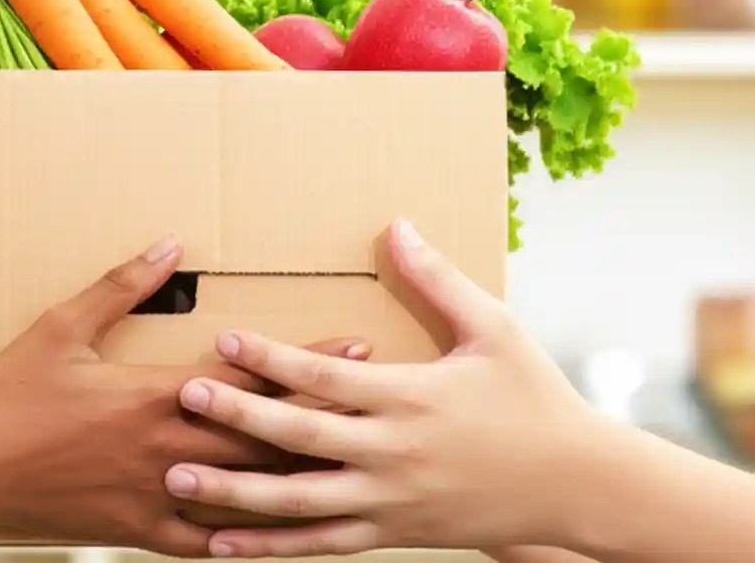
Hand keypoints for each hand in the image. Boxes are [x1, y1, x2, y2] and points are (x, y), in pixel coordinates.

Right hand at [0, 235, 371, 556]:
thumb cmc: (11, 395)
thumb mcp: (62, 326)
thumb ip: (122, 285)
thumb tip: (172, 246)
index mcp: (155, 395)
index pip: (250, 378)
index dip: (308, 362)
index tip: (358, 347)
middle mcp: (169, 448)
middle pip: (268, 438)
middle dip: (328, 420)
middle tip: (382, 409)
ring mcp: (157, 495)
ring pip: (248, 494)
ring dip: (302, 480)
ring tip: (353, 471)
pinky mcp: (139, 532)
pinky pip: (205, 543)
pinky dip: (245, 539)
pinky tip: (279, 537)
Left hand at [162, 220, 603, 555]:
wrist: (575, 484)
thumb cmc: (534, 397)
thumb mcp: (493, 328)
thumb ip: (437, 279)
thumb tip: (396, 224)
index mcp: (412, 397)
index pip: (326, 377)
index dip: (271, 359)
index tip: (224, 341)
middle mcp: (393, 453)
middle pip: (300, 437)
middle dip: (237, 417)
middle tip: (183, 399)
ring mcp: (390, 500)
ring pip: (298, 502)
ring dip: (234, 491)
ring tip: (179, 478)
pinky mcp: (393, 533)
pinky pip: (321, 544)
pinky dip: (271, 547)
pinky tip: (222, 545)